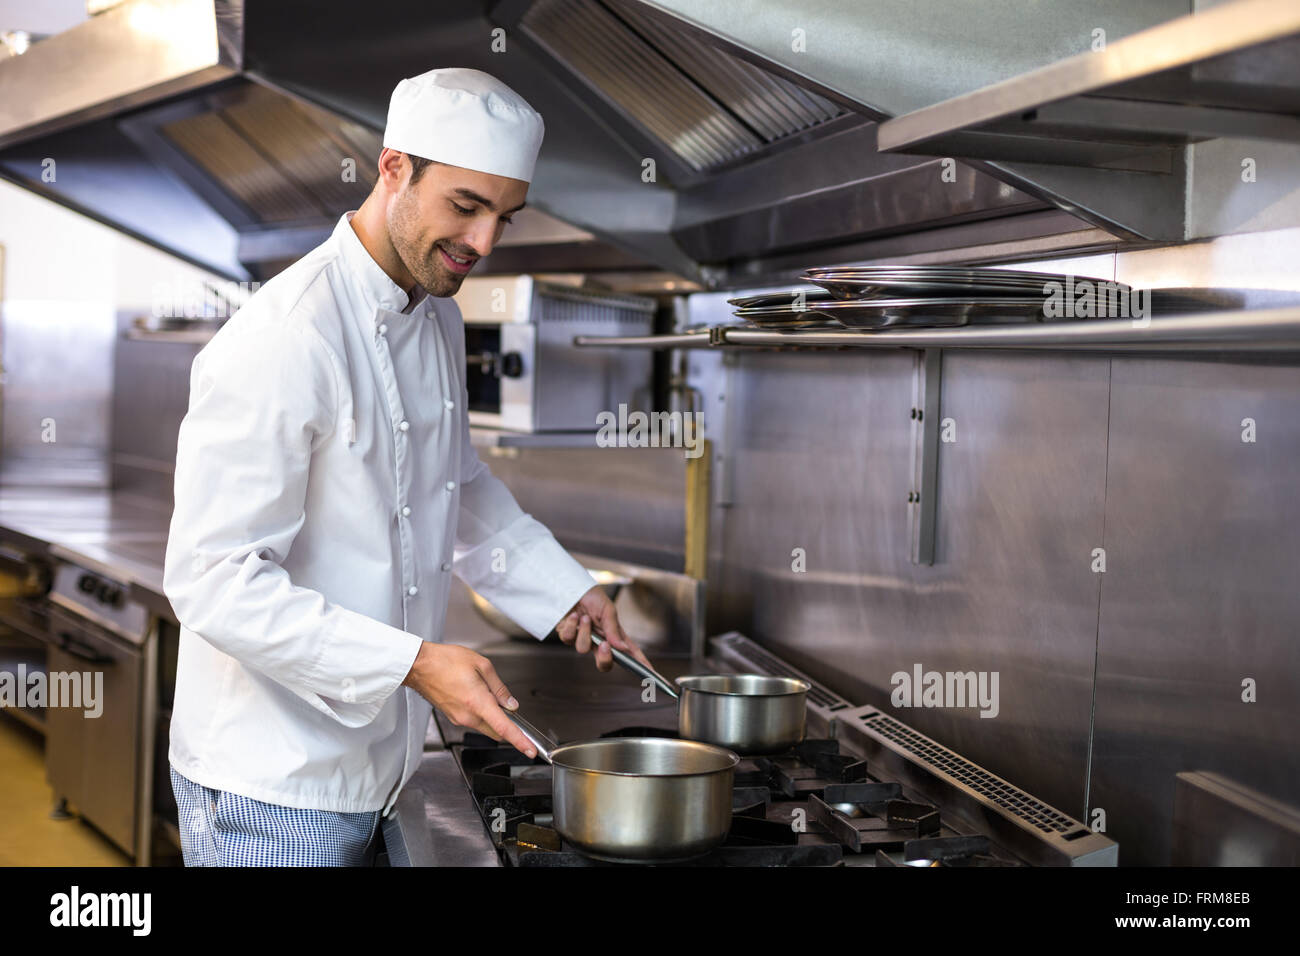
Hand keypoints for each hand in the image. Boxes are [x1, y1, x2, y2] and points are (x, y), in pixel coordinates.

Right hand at [402, 642, 536, 757]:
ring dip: (493, 716)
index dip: (520, 741)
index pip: (504, 728)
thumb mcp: (481, 665)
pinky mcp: (453, 717)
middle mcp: (468, 716)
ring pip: (485, 726)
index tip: (531, 750)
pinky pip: (474, 721)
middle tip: (509, 707)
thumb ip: (499, 687)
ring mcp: (459, 719)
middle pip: (496, 730)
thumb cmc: (445, 661)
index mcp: (477, 702)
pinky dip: (481, 713)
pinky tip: (475, 694)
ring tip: (485, 691)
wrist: (419, 665)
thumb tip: (511, 704)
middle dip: (507, 724)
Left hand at [555, 585, 652, 672]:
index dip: (641, 665)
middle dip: (605, 658)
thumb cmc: (593, 597)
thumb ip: (614, 630)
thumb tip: (623, 648)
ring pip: (583, 649)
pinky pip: (568, 638)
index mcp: (614, 636)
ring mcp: (583, 640)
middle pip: (605, 664)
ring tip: (584, 617)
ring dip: (584, 631)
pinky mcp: (567, 635)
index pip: (630, 653)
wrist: (572, 585)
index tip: (651, 674)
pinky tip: (574, 616)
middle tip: (605, 645)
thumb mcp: (608, 610)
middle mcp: (599, 641)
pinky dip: (571, 625)